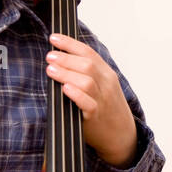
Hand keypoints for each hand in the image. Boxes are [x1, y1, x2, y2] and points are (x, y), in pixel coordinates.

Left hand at [45, 33, 137, 165]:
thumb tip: (61, 57)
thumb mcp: (103, 85)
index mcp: (106, 74)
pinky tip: (65, 88)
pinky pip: (87, 103)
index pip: (88, 52)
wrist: (121, 133)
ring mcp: (102, 99)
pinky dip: (76, 94)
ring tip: (51, 69)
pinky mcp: (96, 116)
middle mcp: (106, 84)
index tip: (54, 38)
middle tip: (50, 56)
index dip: (70, 43)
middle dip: (66, 58)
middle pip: (87, 65)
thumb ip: (88, 72)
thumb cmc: (106, 107)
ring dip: (66, 73)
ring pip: (86, 81)